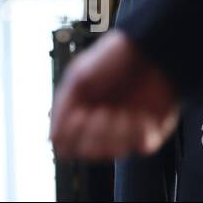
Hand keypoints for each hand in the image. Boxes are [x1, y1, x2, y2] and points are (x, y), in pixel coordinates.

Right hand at [50, 30, 179, 160]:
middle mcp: (101, 125)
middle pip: (89, 151)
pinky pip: (140, 145)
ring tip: (122, 111)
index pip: (68, 143)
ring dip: (116, 131)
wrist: (150, 50)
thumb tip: (53, 138)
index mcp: (80, 113)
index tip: (77, 115)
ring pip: (114, 151)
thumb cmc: (113, 58)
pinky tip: (139, 115)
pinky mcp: (149, 132)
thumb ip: (62, 107)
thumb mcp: (77, 77)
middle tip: (102, 112)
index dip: (72, 134)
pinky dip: (137, 131)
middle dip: (95, 133)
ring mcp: (125, 130)